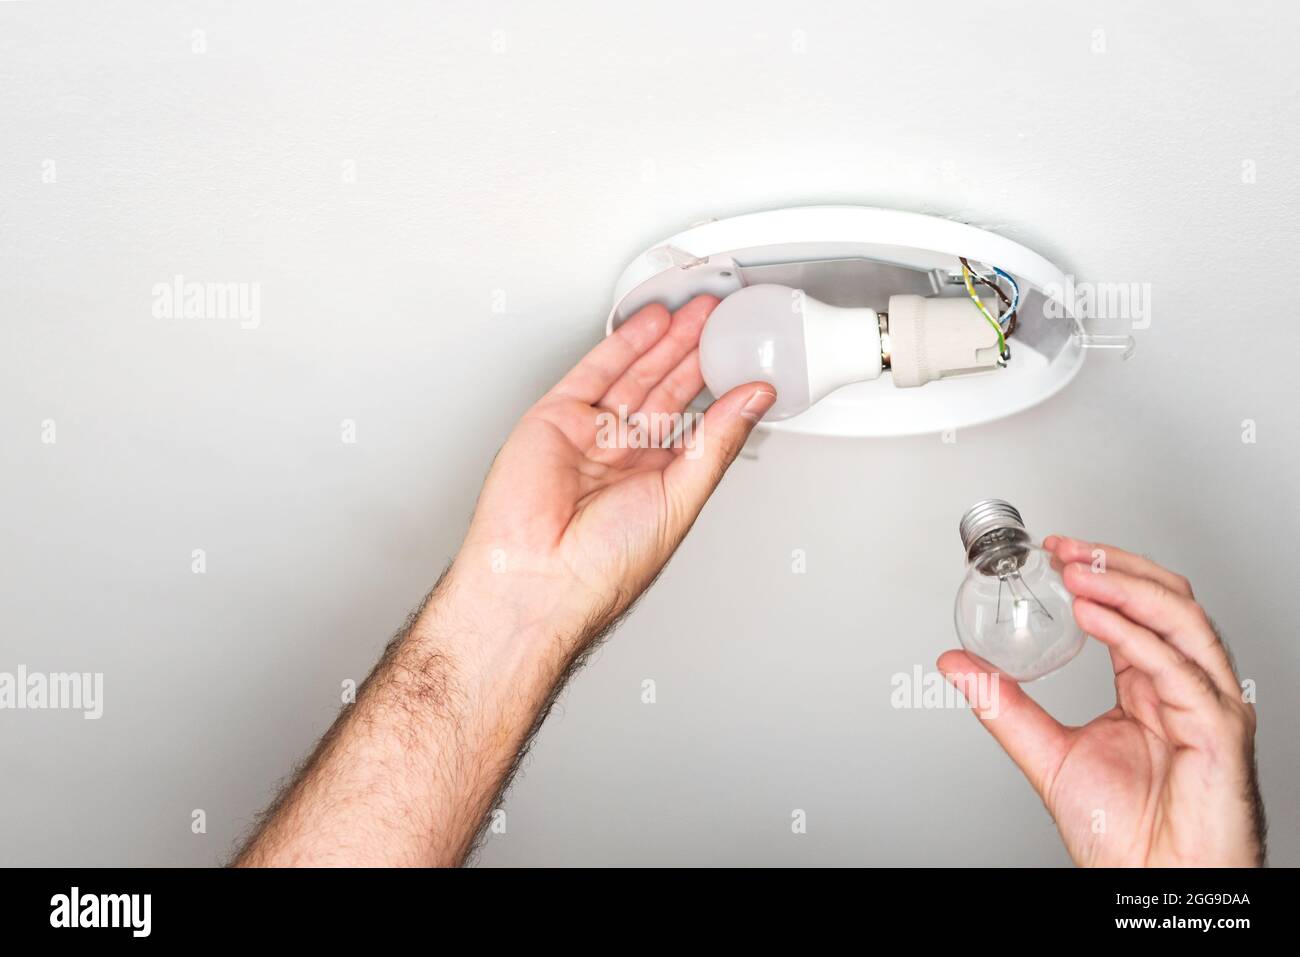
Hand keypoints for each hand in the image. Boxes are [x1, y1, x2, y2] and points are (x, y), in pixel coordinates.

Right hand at [235, 295, 774, 865]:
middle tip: (719, 320)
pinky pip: (594, 372)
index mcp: (656, 484)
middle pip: (664, 392)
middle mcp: (622, 459)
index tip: (742, 357)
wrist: (540, 577)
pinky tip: (649, 323)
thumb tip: (754, 399)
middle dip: (692, 354)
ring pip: (632, 376)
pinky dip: (622, 344)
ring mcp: (588, 438)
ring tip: (694, 311)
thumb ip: (717, 441)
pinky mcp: (555, 419)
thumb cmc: (603, 567)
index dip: (718, 388)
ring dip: (663, 342)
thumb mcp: (681, 497)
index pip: (693, 423)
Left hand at [939, 536, 1263, 866]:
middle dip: (1115, 565)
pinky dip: (1137, 638)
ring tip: (1078, 573)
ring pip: (1181, 622)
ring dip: (1127, 588)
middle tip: (1065, 549)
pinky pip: (1180, 672)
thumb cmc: (1124, 835)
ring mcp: (1207, 705)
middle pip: (1167, 600)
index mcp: (1151, 686)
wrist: (1153, 884)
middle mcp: (1184, 686)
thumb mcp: (1047, 753)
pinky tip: (1098, 619)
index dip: (1100, 571)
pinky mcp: (1219, 732)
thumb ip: (1004, 705)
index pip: (1136, 607)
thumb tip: (957, 664)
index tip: (1054, 551)